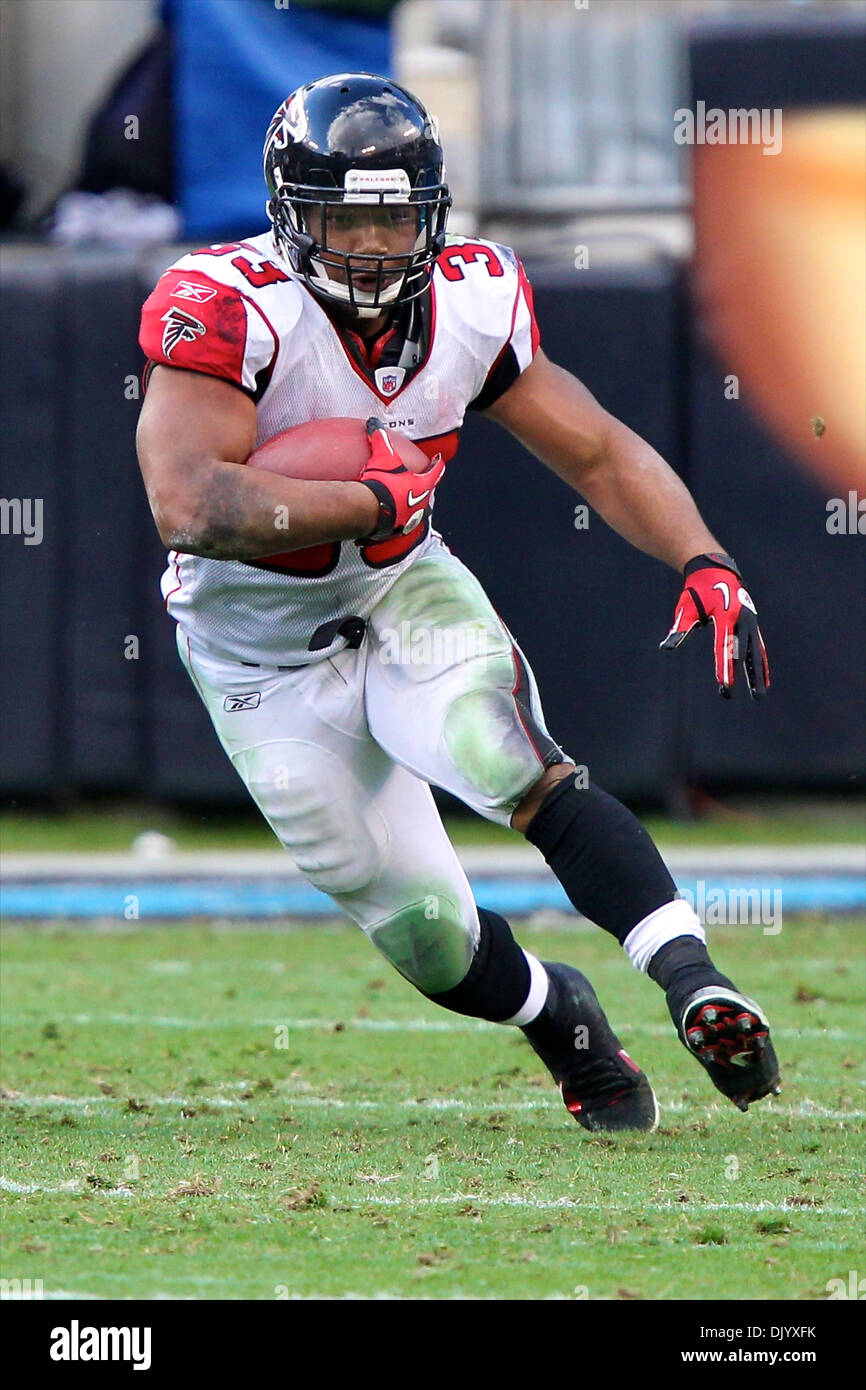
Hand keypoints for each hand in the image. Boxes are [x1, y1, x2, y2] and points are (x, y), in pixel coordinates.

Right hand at [357, 417, 445, 541]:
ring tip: (402, 504)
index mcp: (423, 485)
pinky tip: (387, 519)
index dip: (436, 463)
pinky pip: (399, 525)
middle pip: (426, 494)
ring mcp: (411, 520)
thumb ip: (380, 439)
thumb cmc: (383, 483)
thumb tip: (374, 424)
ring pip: (415, 513)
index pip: (435, 471)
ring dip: (411, 508)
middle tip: (416, 483)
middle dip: (422, 489)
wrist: (370, 510)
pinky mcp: (397, 531)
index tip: (437, 459)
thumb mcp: (383, 457)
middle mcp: (421, 504)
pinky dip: (395, 521)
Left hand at [660, 552, 769, 698]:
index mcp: (724, 616)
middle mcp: (741, 619)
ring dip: (758, 675)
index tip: (725, 686)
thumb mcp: (686, 608)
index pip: (724, 647)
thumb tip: (667, 647)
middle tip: (746, 697)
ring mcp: (750, 621)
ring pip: (756, 652)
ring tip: (759, 696)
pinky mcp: (752, 624)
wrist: (716, 571)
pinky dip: (761, 663)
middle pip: (744, 653)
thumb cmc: (697, 591)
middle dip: (744, 677)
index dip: (725, 668)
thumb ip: (680, 629)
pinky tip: (763, 680)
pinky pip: (759, 647)